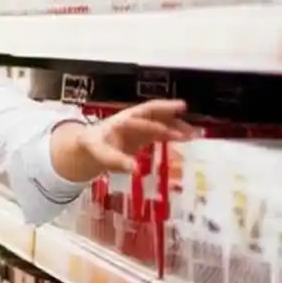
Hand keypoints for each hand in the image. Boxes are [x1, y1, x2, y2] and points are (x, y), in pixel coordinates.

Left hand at [77, 99, 193, 173]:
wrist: (88, 149)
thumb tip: (134, 169)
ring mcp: (139, 128)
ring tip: (193, 133)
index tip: (167, 130)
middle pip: (153, 113)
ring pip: (160, 122)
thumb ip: (115, 160)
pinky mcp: (143, 137)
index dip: (153, 125)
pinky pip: (160, 132)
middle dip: (169, 113)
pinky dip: (173, 134)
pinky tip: (185, 139)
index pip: (139, 119)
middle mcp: (132, 120)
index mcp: (121, 120)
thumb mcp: (98, 153)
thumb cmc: (92, 146)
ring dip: (176, 126)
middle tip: (187, 117)